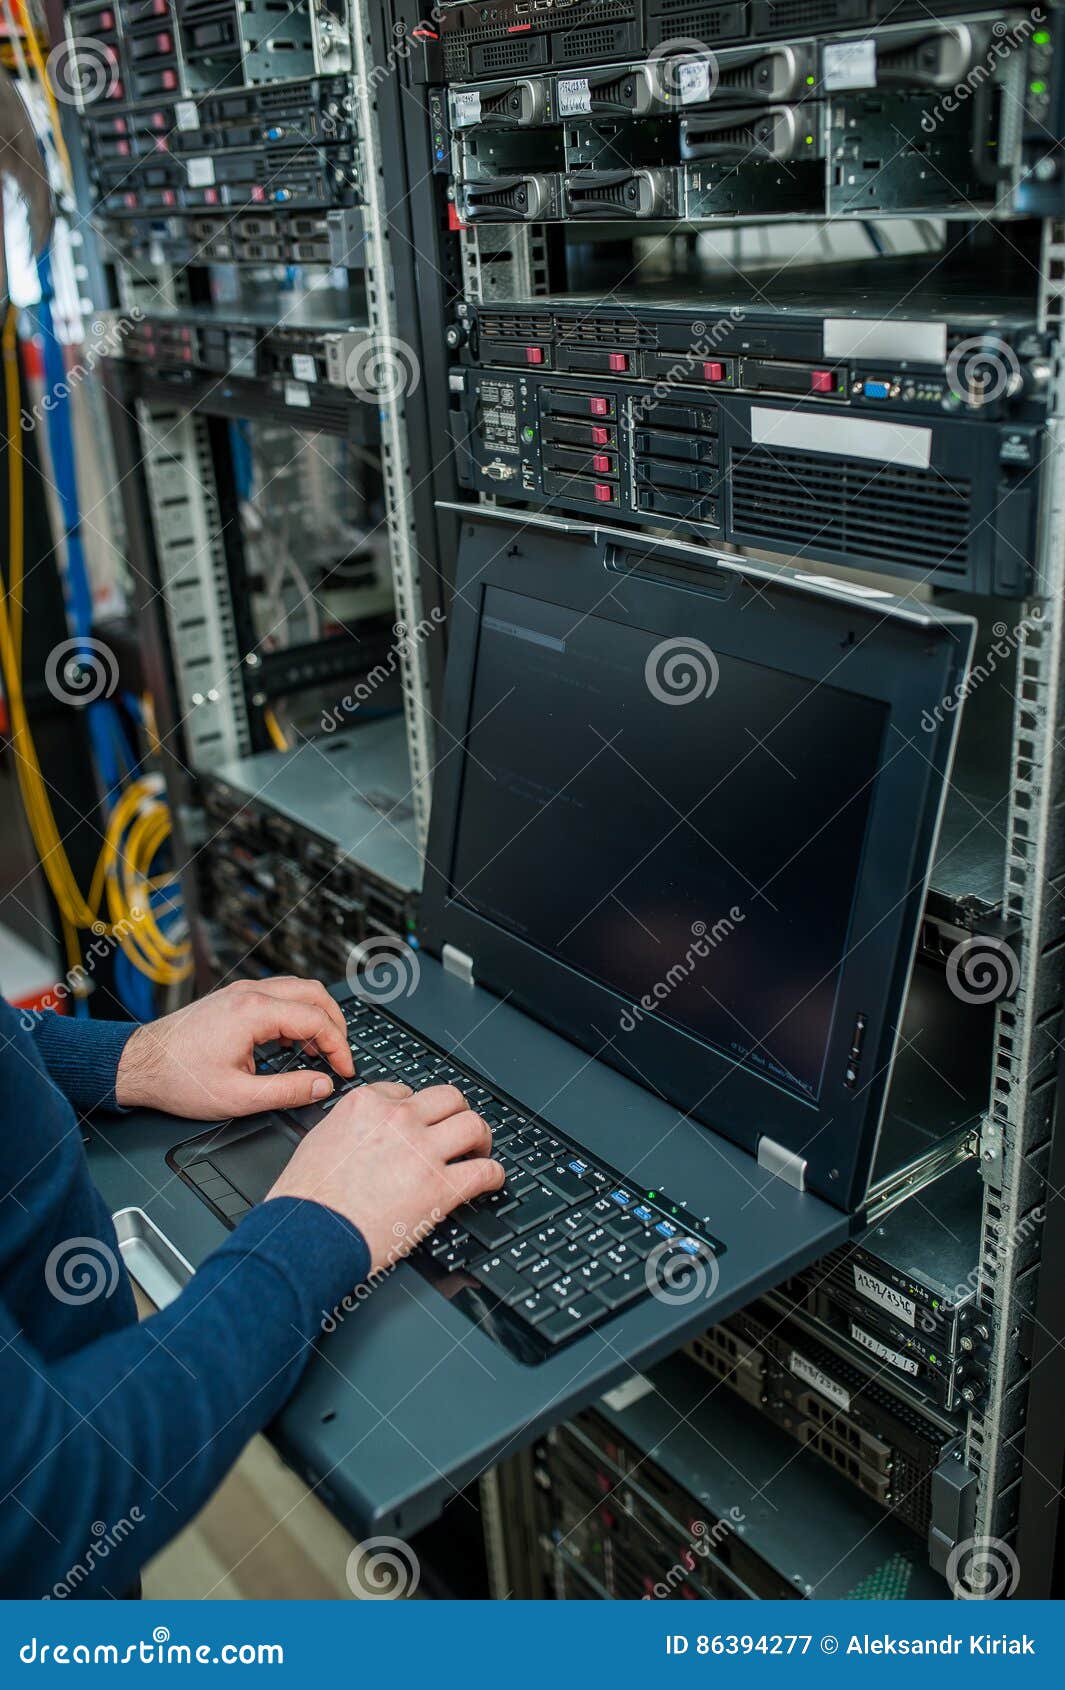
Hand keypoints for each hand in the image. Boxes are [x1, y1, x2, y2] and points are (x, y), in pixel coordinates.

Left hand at [115, 977, 354, 1118]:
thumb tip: (322, 1085)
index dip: (339, 1047)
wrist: (139, 1064)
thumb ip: (287, 1091)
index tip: (344, 1070)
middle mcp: (249, 994)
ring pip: (297, 990)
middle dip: (335, 1024)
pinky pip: (278, 995)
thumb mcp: (238, 1096)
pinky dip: (296, 1014)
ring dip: (316, 1016)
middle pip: (314, 993)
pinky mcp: (233, 999)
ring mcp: (240, 992)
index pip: (316, 1020)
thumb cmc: (178, 1078)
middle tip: (340, 1055)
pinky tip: (291, 1043)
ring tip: (319, 1052)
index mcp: (253, 1013)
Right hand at [265, 1081, 503, 1271]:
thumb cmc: (306, 1199)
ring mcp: (422, 1151)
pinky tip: (491, 1181)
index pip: (406, 1091)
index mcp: (366, 1105)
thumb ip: (351, 1128)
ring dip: (481, 1139)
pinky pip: (485, 1171)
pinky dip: (494, 1175)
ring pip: (474, 1125)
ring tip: (478, 1152)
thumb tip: (367, 1133)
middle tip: (458, 1131)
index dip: (417, 1110)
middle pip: (449, 1098)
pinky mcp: (440, 1186)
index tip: (421, 1124)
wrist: (308, 1235)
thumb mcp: (320, 1140)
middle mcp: (398, 1120)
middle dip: (456, 1114)